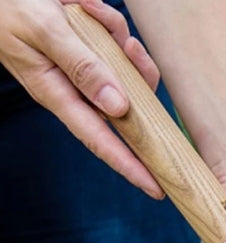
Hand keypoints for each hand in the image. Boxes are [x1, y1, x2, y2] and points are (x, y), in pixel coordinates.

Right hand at [0, 0, 161, 196]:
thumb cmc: (9, 6)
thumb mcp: (44, 31)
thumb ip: (82, 67)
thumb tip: (118, 108)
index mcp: (57, 92)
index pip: (101, 140)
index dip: (130, 167)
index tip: (157, 188)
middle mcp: (74, 87)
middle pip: (126, 103)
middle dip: (138, 78)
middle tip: (130, 48)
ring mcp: (82, 70)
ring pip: (125, 68)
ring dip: (115, 37)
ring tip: (85, 8)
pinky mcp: (87, 50)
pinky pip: (114, 42)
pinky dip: (106, 21)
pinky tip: (82, 3)